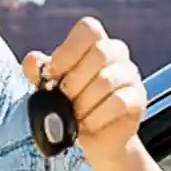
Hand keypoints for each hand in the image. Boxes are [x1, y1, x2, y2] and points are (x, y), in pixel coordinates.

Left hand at [22, 16, 146, 161]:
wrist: (92, 140)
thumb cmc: (69, 107)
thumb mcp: (49, 88)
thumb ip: (39, 73)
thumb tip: (32, 60)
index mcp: (94, 43)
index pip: (89, 30)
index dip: (68, 52)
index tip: (52, 75)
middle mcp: (116, 53)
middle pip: (99, 54)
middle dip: (74, 82)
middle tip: (62, 100)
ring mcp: (130, 74)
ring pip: (107, 80)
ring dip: (83, 103)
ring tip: (73, 117)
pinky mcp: (138, 98)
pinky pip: (118, 102)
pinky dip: (97, 116)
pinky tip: (87, 125)